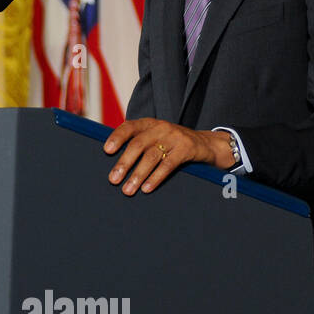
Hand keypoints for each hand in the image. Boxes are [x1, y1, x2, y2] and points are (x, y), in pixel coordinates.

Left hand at [103, 118, 231, 194]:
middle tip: (113, 179)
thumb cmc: (173, 144)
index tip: (107, 150)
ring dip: (138, 175)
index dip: (117, 137)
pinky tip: (147, 188)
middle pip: (138, 144)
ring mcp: (174, 137)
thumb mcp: (156, 138)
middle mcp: (160, 127)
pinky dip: (156, 177)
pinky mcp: (187, 148)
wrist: (207, 144)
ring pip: (152, 157)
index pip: (129, 127)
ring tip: (128, 189)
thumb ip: (139, 143)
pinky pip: (168, 164)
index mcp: (149, 124)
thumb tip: (115, 164)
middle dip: (124, 163)